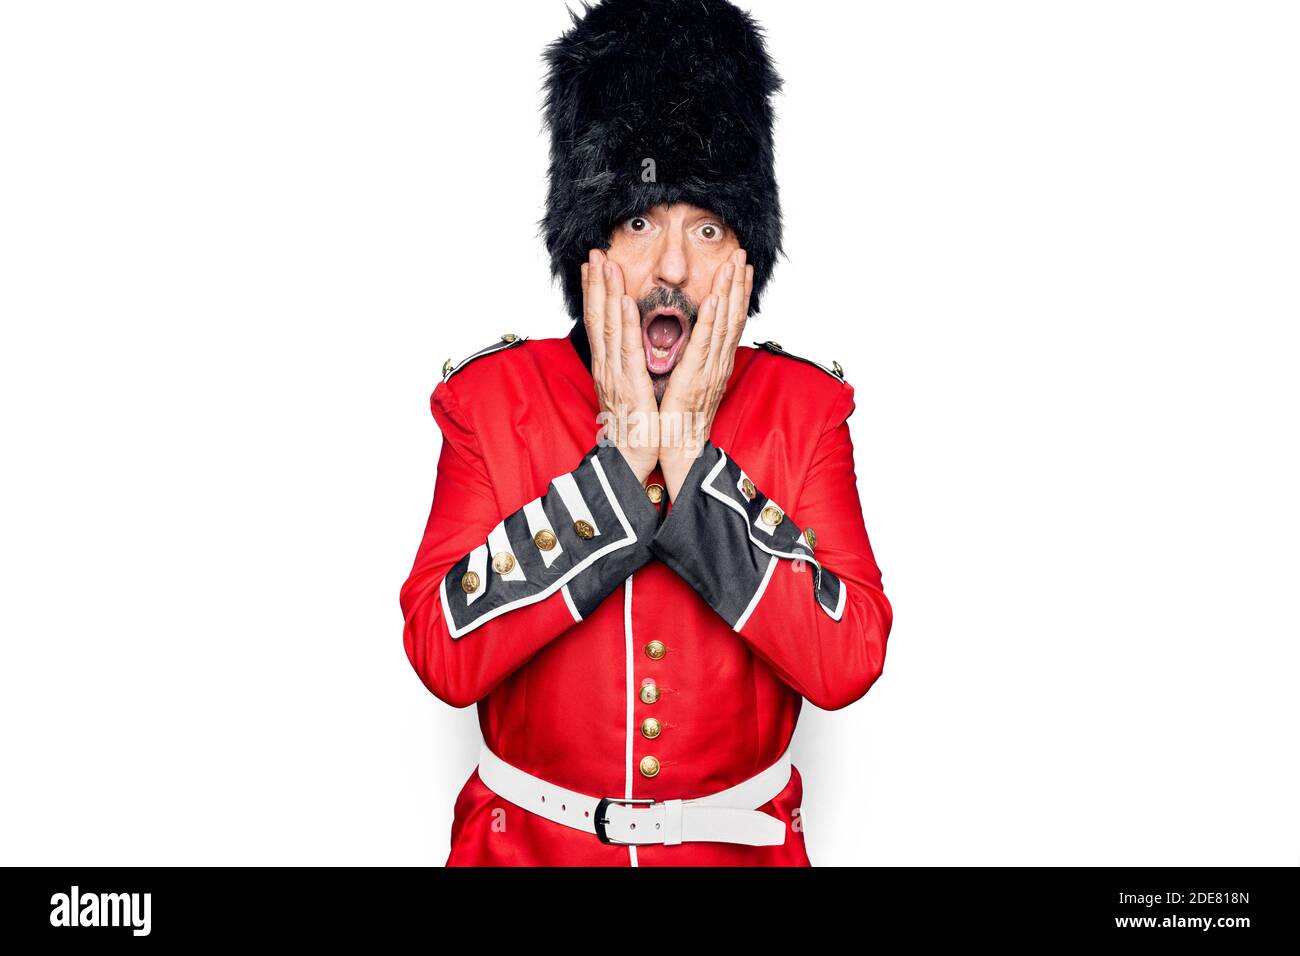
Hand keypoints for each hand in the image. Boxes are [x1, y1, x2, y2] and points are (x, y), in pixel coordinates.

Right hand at [582, 248, 659, 483]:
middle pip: (598, 317)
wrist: (631, 458)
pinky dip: (624, 324)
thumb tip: (628, 345)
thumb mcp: (629, 388)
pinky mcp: (629, 385)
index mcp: (608, 366)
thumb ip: (626, 365)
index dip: (595, 291)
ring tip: (606, 264)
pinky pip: (626, 350)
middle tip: (595, 252)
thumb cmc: (635, 427)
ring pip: (609, 326)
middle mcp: (607, 366)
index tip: (593, 265)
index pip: (598, 321)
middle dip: (596, 283)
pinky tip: (623, 302)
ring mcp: (615, 374)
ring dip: (607, 293)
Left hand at [658, 248, 752, 499]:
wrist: (679, 446)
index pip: (730, 321)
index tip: (742, 268)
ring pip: (724, 324)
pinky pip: (706, 344)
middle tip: (743, 255)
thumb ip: (697, 358)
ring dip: (730, 292)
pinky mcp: (695, 376)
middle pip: (733, 316)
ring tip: (735, 265)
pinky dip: (713, 320)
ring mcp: (709, 368)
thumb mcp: (692, 380)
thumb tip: (699, 340)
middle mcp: (717, 362)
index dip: (738, 293)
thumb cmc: (682, 418)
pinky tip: (718, 299)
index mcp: (715, 362)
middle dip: (738, 283)